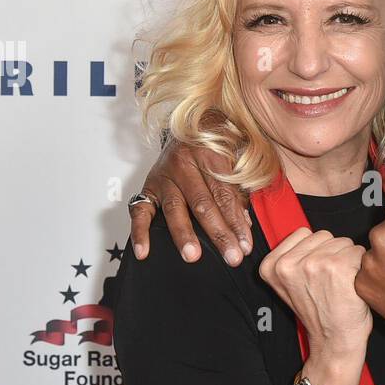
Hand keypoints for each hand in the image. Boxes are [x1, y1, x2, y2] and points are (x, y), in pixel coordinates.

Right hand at [128, 137, 251, 265]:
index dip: (237, 222)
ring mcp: (163, 176)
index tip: (245, 245)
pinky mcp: (147, 187)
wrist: (187, 126)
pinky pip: (140, 211)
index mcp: (209, 154)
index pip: (225, 195)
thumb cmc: (212, 147)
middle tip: (230, 257)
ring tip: (192, 255)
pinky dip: (140, 232)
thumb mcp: (232, 160)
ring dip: (184, 235)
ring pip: (174, 209)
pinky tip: (144, 251)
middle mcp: (183, 164)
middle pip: (202, 204)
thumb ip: (239, 192)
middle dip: (218, 233)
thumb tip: (245, 225)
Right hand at [259, 228, 371, 365]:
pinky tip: (353, 287)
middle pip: (325, 235)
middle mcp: (288, 264)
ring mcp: (312, 264)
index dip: (316, 252)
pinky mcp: (337, 268)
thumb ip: (292, 256)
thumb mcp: (290, 284)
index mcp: (271, 266)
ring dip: (348, 261)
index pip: (304, 233)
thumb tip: (308, 230)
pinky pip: (359, 252)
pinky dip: (362, 268)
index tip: (315, 277)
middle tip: (330, 284)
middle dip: (333, 255)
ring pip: (343, 242)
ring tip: (340, 286)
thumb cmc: (319, 312)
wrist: (334, 341)